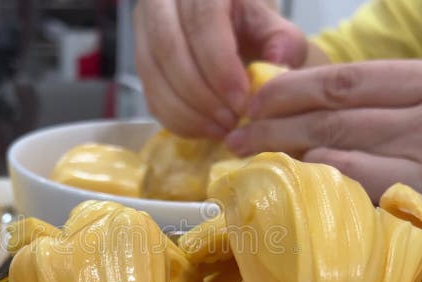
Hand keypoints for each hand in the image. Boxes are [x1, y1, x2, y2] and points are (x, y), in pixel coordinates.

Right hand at [133, 0, 306, 138]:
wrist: (222, 33)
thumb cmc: (247, 28)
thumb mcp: (269, 28)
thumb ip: (282, 41)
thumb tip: (278, 63)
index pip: (202, 21)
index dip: (220, 65)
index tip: (241, 101)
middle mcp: (162, 2)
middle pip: (170, 48)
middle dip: (202, 94)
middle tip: (232, 121)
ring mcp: (144, 30)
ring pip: (153, 74)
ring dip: (188, 112)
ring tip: (221, 129)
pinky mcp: (139, 61)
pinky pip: (149, 95)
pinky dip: (176, 119)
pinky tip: (204, 130)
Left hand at [225, 60, 421, 250]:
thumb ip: (372, 99)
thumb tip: (285, 99)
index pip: (344, 80)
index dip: (289, 90)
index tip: (253, 102)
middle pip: (333, 118)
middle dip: (273, 126)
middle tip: (237, 137)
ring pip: (335, 156)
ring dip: (282, 158)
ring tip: (250, 161)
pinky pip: (349, 194)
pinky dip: (311, 189)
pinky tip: (286, 187)